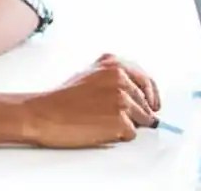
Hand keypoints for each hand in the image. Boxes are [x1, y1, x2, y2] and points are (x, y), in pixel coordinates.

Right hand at [21, 54, 159, 148]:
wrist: (46, 114)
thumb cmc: (64, 97)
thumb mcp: (91, 73)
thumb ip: (115, 76)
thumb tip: (139, 92)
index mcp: (115, 64)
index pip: (146, 79)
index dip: (151, 94)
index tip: (154, 104)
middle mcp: (121, 79)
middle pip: (145, 102)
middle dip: (138, 112)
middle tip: (119, 118)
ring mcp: (123, 100)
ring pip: (142, 119)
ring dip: (128, 124)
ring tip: (103, 122)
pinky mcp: (120, 121)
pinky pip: (131, 133)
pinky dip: (120, 136)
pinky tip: (101, 130)